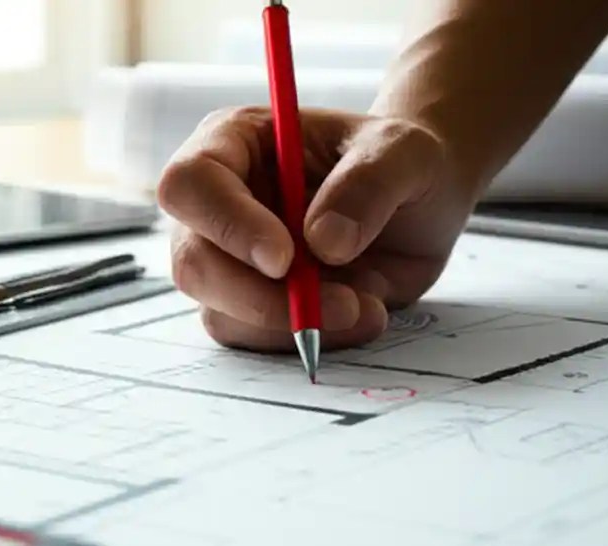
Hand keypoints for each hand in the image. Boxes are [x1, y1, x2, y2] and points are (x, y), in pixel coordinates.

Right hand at [157, 107, 478, 352]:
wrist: (416, 206)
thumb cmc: (396, 162)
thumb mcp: (404, 152)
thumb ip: (368, 185)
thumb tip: (324, 241)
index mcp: (233, 143)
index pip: (190, 183)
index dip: (227, 224)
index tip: (283, 258)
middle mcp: (217, 205)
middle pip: (193, 262)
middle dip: (260, 297)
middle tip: (339, 304)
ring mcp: (228, 261)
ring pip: (220, 312)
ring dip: (293, 324)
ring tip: (366, 303)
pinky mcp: (249, 306)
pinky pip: (255, 339)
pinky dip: (309, 337)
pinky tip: (361, 312)